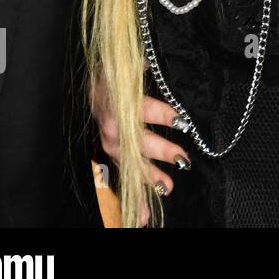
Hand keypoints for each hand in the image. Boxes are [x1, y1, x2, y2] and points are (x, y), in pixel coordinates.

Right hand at [92, 72, 189, 225]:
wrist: (94, 87)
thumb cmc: (120, 75)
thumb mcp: (131, 65)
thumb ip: (147, 67)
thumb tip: (159, 60)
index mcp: (121, 103)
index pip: (147, 110)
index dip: (165, 114)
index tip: (184, 120)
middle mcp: (116, 127)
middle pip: (140, 142)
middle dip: (162, 151)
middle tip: (183, 159)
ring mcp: (113, 144)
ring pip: (133, 164)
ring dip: (150, 177)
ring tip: (168, 188)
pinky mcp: (115, 156)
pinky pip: (125, 178)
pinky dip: (135, 200)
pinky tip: (144, 218)